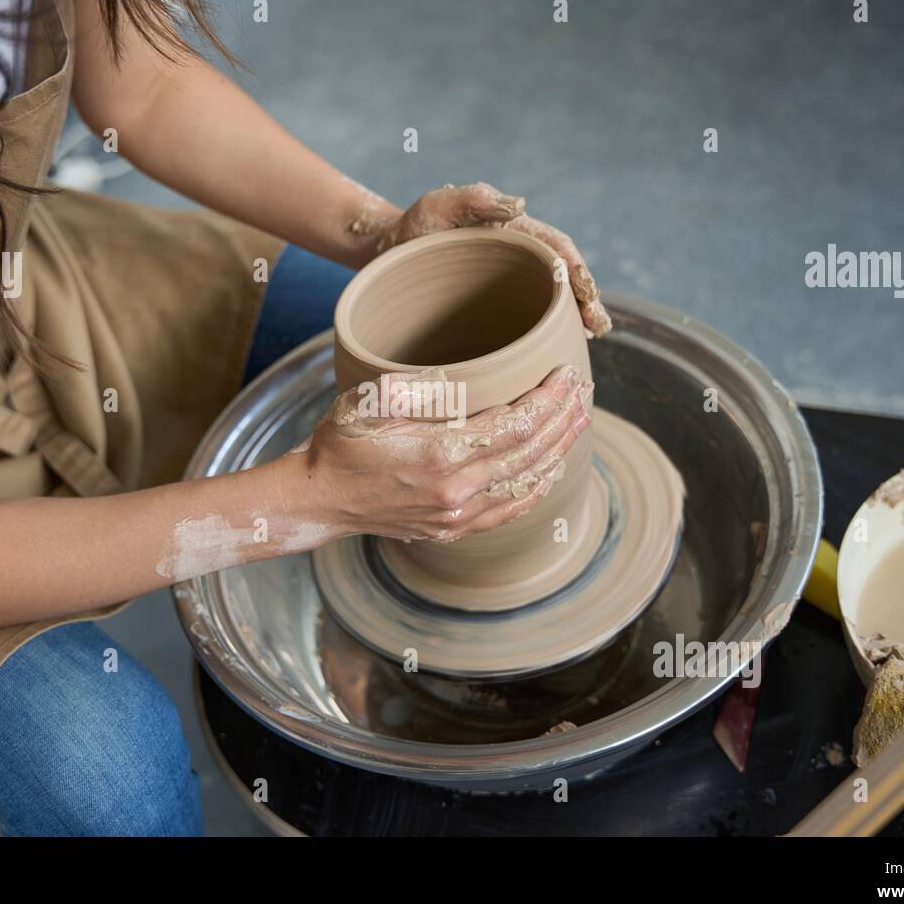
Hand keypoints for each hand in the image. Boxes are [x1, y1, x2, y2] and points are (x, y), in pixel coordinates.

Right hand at [300, 365, 591, 542]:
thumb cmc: (339, 443)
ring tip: (579, 422)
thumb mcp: (364, 403)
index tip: (566, 374)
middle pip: (531, 452)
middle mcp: (457, 491)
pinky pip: (509, 510)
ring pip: (526, 481)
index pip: (516, 424)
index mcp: (441, 454)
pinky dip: (536, 488)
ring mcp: (458, 515)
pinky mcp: (453, 529)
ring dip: (558, 450)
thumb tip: (453, 378)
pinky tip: (551, 469)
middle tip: (584, 391)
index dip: (548, 399)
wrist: (319, 498)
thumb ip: (408, 389)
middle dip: (563, 419)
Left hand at [374, 182, 612, 335]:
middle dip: (585, 298)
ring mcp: (506, 280)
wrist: (386, 251)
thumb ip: (473, 199)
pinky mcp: (493, 303)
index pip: (554, 247)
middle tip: (598, 325)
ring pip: (549, 297)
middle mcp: (516, 255)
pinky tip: (559, 344)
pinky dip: (547, 327)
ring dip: (573, 315)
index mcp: (512, 231)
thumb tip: (519, 204)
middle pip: (561, 275)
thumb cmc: (411, 228)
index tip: (587, 291)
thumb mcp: (436, 205)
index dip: (575, 269)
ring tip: (590, 335)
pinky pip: (526, 314)